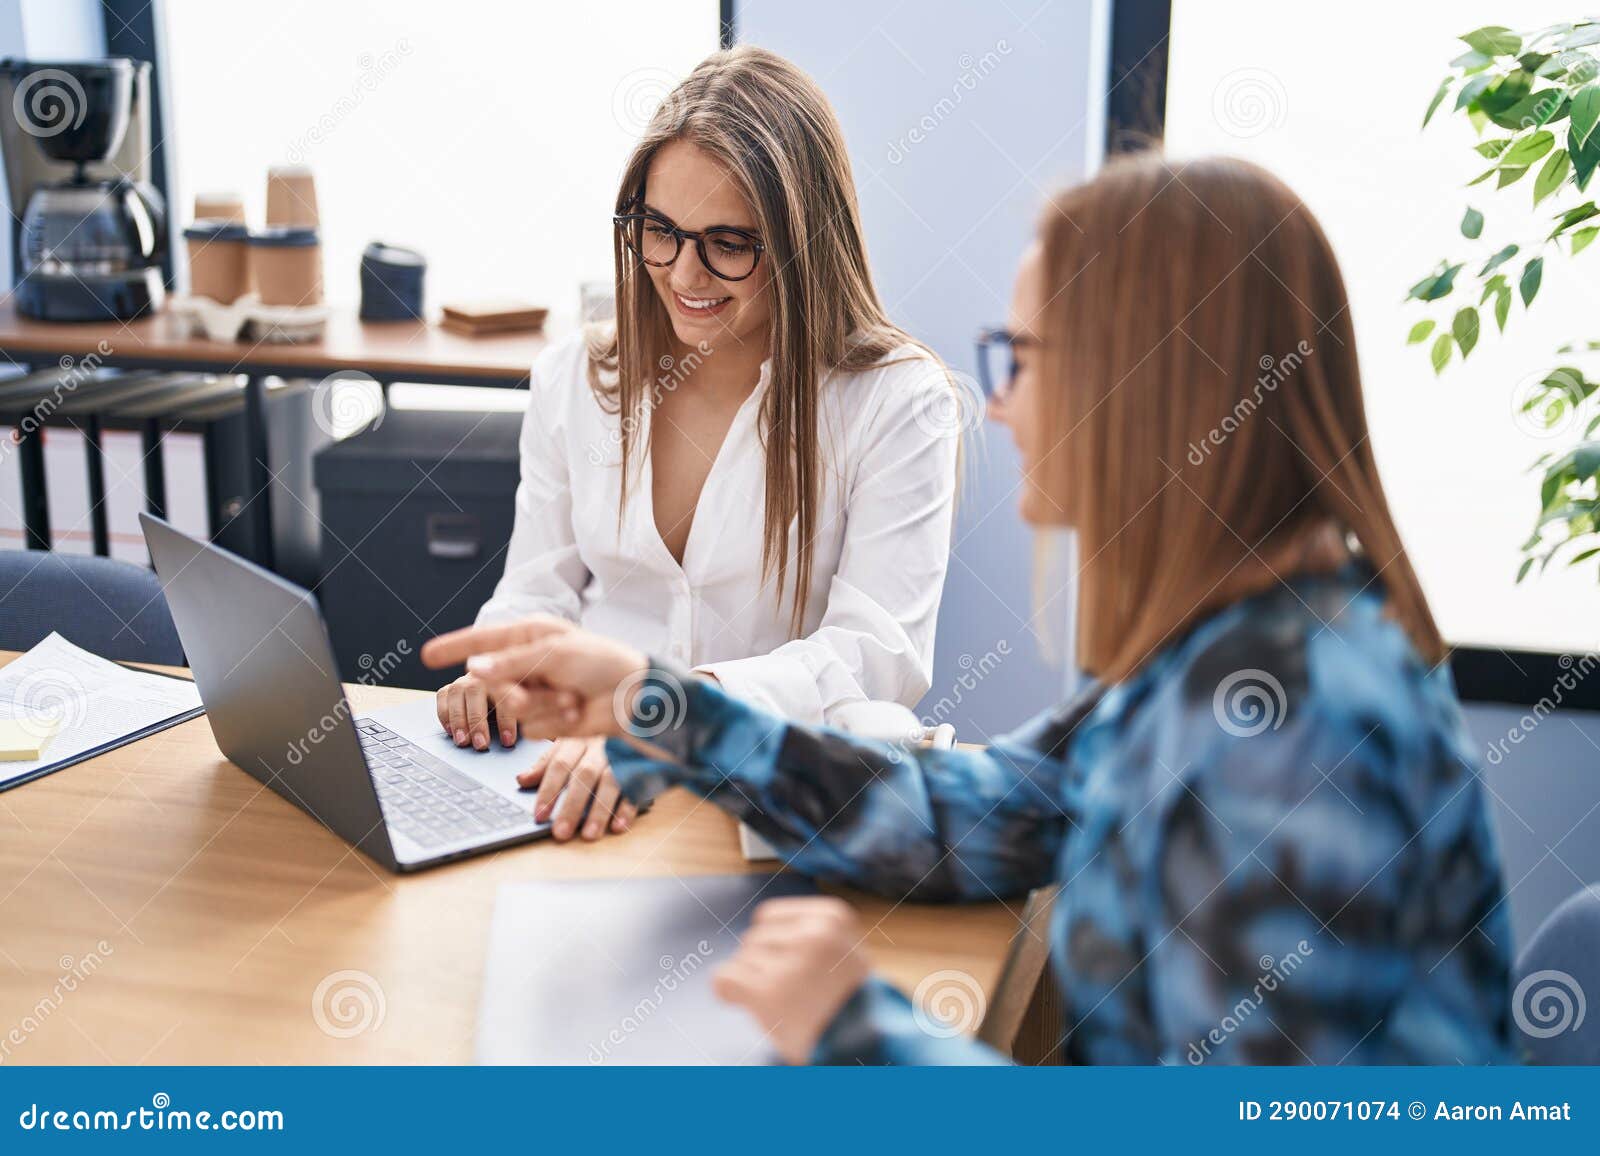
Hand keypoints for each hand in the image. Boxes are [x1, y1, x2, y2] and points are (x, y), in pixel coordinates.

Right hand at [421, 616, 647, 739]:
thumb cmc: (602, 662)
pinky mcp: (544, 717)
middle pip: (495, 682)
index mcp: (530, 636)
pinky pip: (530, 724)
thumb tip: (474, 670)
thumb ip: (512, 663)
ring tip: (572, 699)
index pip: (483, 640)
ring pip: (512, 707)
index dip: (454, 647)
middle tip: (533, 697)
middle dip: (514, 693)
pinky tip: (575, 711)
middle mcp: (528, 663)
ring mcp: (535, 691)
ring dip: (543, 705)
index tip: (427, 655)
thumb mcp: (556, 653)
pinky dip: (552, 719)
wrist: (634, 695)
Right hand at [434, 673, 519, 749]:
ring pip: (457, 692)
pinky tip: (450, 732)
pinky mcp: (451, 687)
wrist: (505, 691)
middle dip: (477, 720)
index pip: (506, 692)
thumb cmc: (520, 702)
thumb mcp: (529, 705)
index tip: (508, 740)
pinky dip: (444, 714)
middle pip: (476, 690)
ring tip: (463, 742)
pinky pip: (443, 695)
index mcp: (508, 673)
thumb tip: (527, 731)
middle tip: (482, 744)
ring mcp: (466, 679)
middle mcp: (484, 673)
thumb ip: (527, 712)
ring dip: (458, 719)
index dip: (506, 719)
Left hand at [517, 736, 636, 839]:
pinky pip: (637, 785)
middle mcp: (600, 746)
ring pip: (611, 782)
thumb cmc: (596, 739)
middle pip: (584, 775)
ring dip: (600, 810)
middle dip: (572, 806)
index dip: (548, 790)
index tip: (539, 815)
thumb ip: (546, 762)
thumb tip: (522, 779)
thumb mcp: (569, 744)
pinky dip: (628, 807)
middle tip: (560, 833)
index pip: (560, 764)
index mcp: (579, 740)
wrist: (636, 717)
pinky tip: (619, 826)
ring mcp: (623, 755)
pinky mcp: (643, 765)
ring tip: (589, 835)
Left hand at [711, 897, 871, 1064]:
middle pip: (753, 938)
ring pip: (741, 959)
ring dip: (753, 982)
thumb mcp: (842, 950)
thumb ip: (804, 933)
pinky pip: (724, 978)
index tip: (789, 966)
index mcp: (832, 917)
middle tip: (790, 992)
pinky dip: (728, 992)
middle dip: (763, 965)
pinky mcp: (769, 993)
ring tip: (784, 1003)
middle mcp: (813, 934)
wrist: (861, 1045)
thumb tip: (752, 934)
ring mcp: (791, 964)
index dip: (770, 944)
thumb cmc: (847, 1001)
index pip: (767, 916)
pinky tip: (742, 1002)